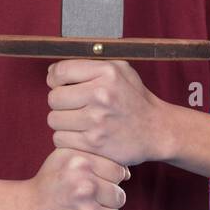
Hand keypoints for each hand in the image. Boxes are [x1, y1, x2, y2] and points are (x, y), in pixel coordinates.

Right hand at [13, 149, 128, 209]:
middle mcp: (85, 187)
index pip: (119, 173)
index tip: (99, 184)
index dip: (111, 179)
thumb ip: (94, 155)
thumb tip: (127, 172)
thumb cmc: (49, 181)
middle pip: (120, 196)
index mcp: (81, 164)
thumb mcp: (65, 156)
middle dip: (109, 200)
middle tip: (92, 201)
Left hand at [46, 58, 169, 166]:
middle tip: (72, 105)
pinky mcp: (94, 144)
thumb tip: (53, 72)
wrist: (157, 130)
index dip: (54, 79)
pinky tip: (80, 134)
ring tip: (77, 120)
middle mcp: (101, 95)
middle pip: (53, 98)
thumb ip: (89, 66)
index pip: (60, 72)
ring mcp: (97, 121)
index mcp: (107, 73)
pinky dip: (66, 138)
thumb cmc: (135, 98)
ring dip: (62, 121)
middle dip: (59, 102)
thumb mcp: (120, 70)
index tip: (59, 84)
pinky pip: (60, 139)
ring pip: (54, 119)